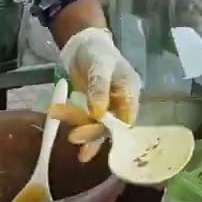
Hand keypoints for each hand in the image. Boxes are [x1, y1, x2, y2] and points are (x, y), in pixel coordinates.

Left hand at [57, 27, 141, 160]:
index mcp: (130, 91)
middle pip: (112, 125)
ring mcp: (108, 108)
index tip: (97, 131)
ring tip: (72, 139)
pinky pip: (90, 125)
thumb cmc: (97, 53)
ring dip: (86, 133)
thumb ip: (99, 88)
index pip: (127, 116)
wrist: (83, 47)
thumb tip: (98, 114)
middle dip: (94, 132)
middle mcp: (122, 103)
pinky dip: (84, 135)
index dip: (115, 128)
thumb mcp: (99, 67)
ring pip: (99, 127)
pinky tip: (82, 154)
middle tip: (74, 136)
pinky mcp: (94, 111)